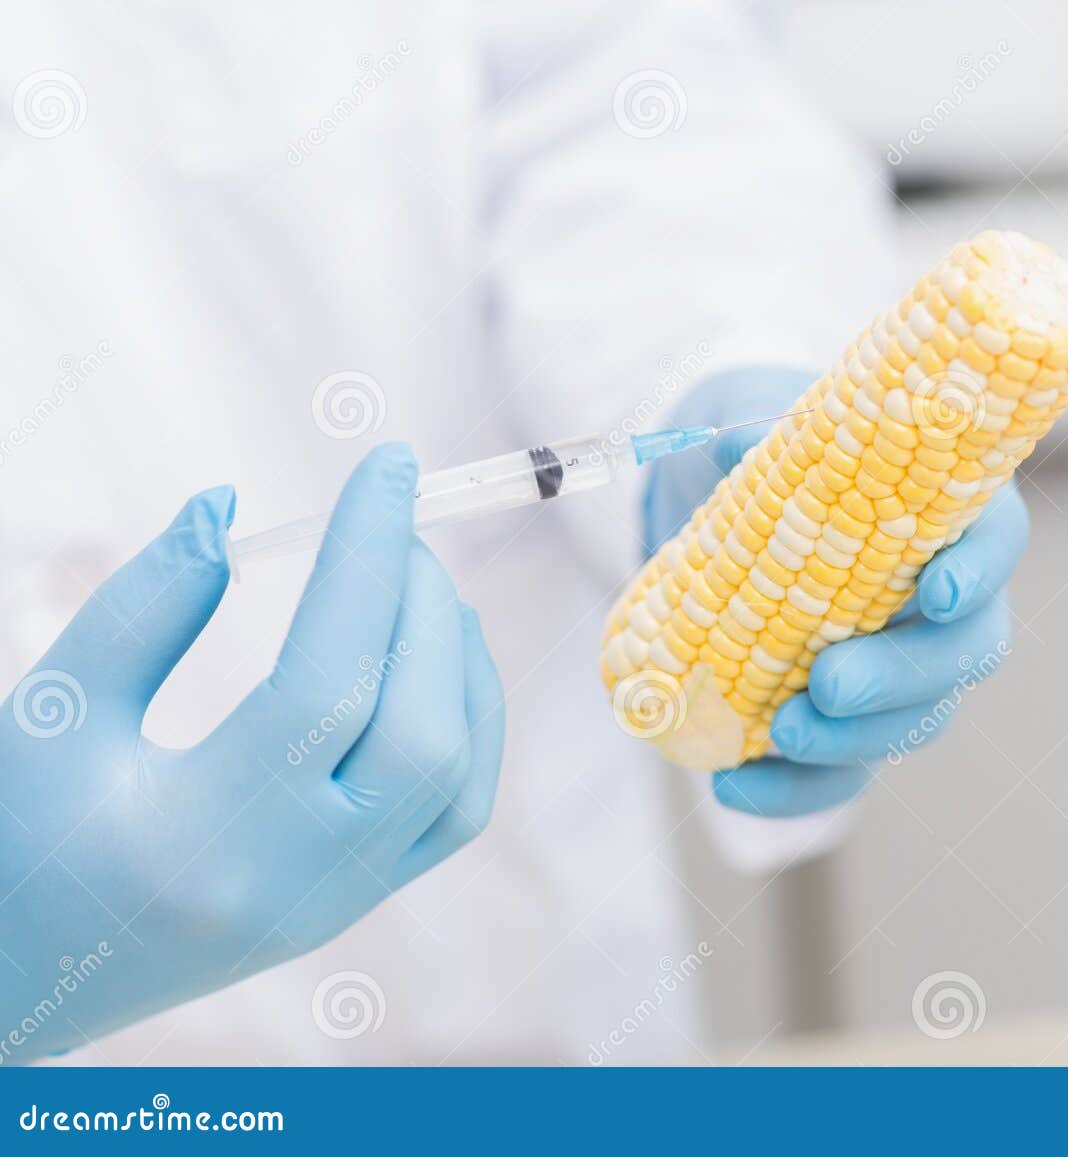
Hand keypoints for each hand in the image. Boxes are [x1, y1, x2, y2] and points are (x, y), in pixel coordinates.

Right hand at [0, 444, 503, 1061]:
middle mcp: (290, 886)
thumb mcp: (58, 710)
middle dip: (424, 607)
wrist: (23, 973)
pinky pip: (455, 815)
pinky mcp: (353, 907)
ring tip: (419, 582)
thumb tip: (231, 505)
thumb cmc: (16, 833)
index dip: (369, 559)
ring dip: (458, 660)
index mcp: (199, 838)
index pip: (327, 680)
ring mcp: (335, 907)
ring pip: (459, 778)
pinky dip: (470, 722)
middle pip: (420, 732)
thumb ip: (146, 606)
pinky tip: (435, 659)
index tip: (391, 466)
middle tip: (396, 526)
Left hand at [643, 367, 1024, 817]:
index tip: (938, 592)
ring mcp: (901, 666)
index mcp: (947, 508)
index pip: (995, 538)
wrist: (716, 497)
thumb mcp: (751, 411)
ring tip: (781, 736)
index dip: (981, 569)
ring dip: (855, 741)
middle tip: (832, 684)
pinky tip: (733, 787)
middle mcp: (944, 596)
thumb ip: (752, 428)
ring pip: (915, 720)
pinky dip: (795, 790)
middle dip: (905, 677)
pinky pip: (843, 771)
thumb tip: (740, 453)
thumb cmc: (762, 440)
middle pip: (964, 651)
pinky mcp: (849, 718)